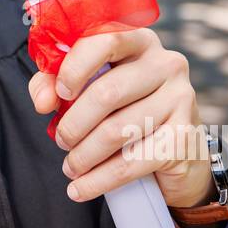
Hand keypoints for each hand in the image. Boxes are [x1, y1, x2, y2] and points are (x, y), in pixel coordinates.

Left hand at [27, 28, 215, 208]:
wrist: (176, 149)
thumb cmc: (124, 108)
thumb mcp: (88, 86)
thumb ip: (54, 82)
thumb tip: (43, 100)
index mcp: (140, 40)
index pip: (106, 39)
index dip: (75, 67)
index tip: (59, 93)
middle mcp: (167, 64)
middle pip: (107, 92)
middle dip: (74, 123)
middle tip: (61, 140)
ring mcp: (181, 99)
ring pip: (117, 131)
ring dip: (83, 155)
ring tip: (70, 166)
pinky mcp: (184, 138)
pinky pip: (132, 163)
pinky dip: (99, 180)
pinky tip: (79, 189)